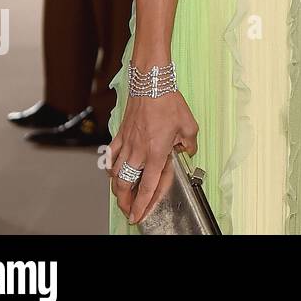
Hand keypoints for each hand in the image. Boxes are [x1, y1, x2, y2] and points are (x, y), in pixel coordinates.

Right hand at [107, 91, 199, 225]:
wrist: (151, 84)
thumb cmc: (169, 103)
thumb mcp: (189, 125)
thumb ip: (190, 143)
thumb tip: (188, 151)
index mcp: (156, 153)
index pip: (148, 186)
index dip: (142, 204)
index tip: (138, 216)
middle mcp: (138, 152)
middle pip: (126, 185)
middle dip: (125, 202)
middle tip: (128, 211)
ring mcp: (127, 144)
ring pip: (116, 174)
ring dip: (117, 188)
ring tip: (120, 197)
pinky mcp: (120, 135)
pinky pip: (110, 156)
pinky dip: (109, 167)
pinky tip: (112, 172)